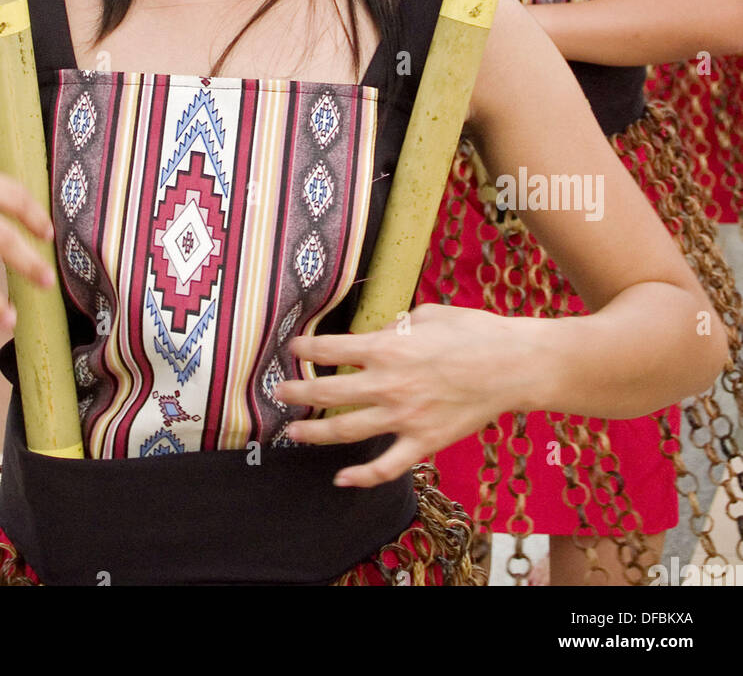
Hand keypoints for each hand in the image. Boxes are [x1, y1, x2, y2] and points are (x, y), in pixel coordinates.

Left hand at [275, 304, 525, 486]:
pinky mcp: (423, 442)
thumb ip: (397, 326)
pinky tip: (342, 479)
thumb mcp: (428, 313)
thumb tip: (382, 333)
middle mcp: (388, 384)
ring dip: (314, 432)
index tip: (293, 348)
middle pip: (327, 392)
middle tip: (279, 392)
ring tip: (292, 432)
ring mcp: (404, 417)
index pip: (330, 349)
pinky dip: (361, 477)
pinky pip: (386, 466)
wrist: (512, 366)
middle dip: (297, 392)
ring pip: (346, 430)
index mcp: (387, 347)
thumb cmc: (473, 332)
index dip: (305, 348)